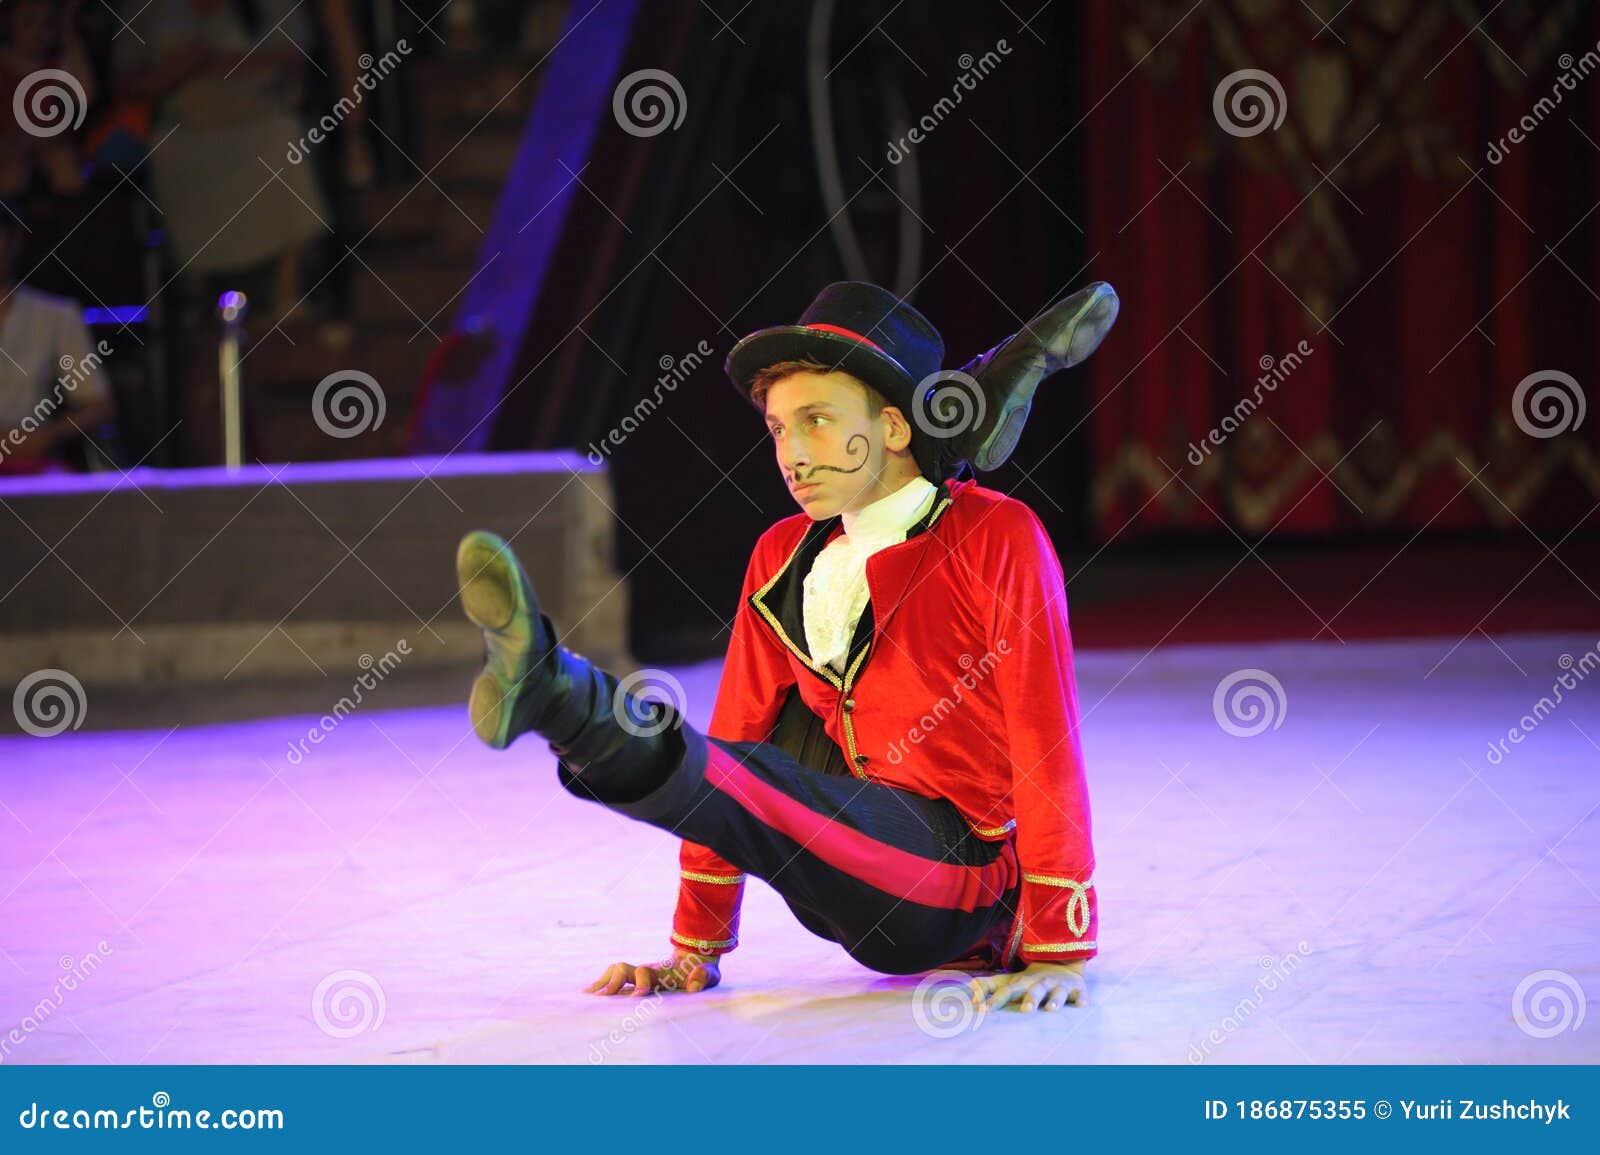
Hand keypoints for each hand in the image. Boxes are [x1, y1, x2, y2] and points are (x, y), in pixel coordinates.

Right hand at [584, 949, 721, 996]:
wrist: (696, 961)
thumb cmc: (702, 972)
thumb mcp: (710, 975)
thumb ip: (704, 977)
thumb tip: (694, 983)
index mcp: (662, 972)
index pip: (643, 973)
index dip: (639, 984)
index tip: (636, 998)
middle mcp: (646, 971)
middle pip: (622, 969)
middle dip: (612, 983)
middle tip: (602, 999)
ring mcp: (640, 975)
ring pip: (614, 972)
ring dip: (601, 983)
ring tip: (586, 998)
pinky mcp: (636, 981)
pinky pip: (614, 980)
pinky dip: (601, 986)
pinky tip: (589, 996)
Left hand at [968, 960, 1085, 1011]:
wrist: (1062, 963)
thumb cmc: (1030, 980)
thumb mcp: (1011, 980)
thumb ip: (990, 986)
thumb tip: (969, 992)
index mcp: (1023, 983)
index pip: (1007, 990)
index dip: (995, 999)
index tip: (982, 1008)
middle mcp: (1040, 983)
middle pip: (1034, 990)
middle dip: (1030, 999)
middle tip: (1024, 1011)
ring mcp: (1058, 986)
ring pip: (1057, 993)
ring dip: (1054, 1000)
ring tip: (1050, 1009)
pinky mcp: (1076, 989)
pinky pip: (1080, 994)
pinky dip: (1081, 999)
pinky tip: (1081, 1005)